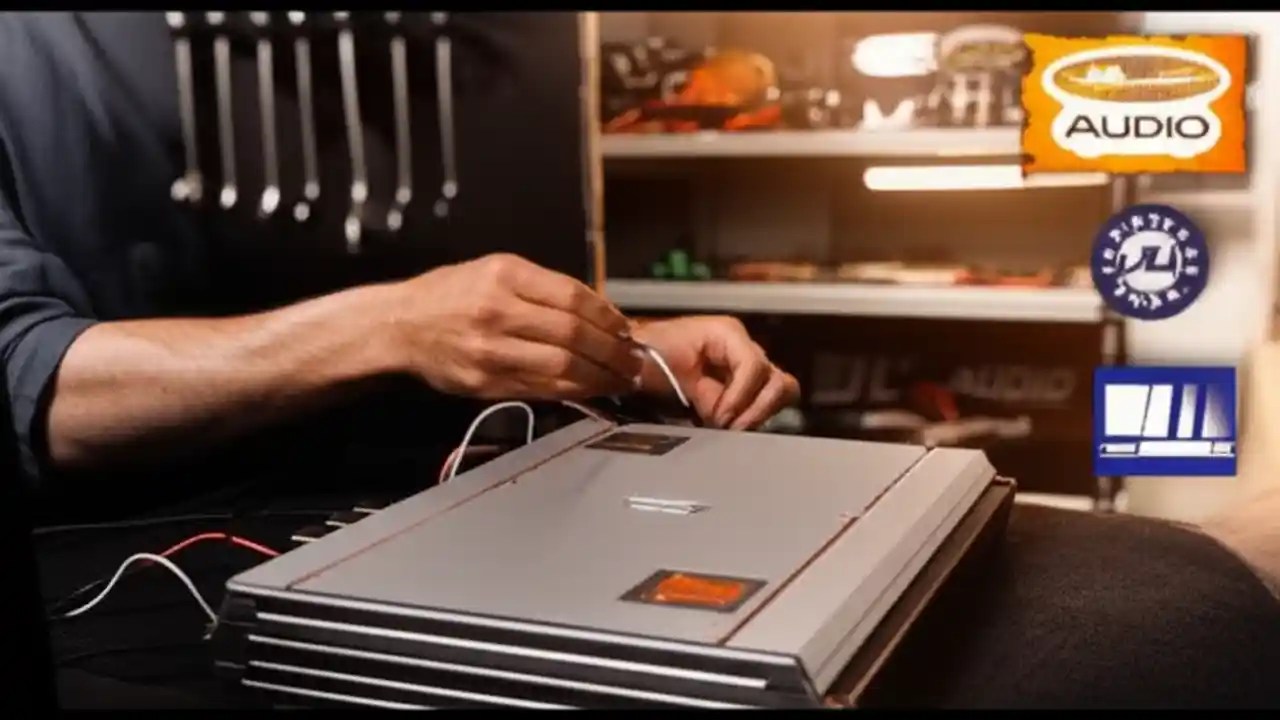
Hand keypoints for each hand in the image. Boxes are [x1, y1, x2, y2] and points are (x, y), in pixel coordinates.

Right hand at [390, 254, 642, 399]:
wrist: (399, 326)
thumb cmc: (449, 295)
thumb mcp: (493, 270)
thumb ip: (542, 289)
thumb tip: (597, 311)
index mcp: (505, 276)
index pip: (574, 297)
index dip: (608, 316)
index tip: (625, 328)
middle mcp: (498, 312)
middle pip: (574, 335)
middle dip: (613, 351)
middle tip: (634, 360)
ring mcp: (492, 351)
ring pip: (562, 368)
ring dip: (600, 377)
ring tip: (620, 379)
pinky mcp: (486, 382)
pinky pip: (541, 390)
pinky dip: (572, 391)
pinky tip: (590, 389)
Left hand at [630, 315, 799, 429]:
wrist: (636, 356)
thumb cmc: (650, 354)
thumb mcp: (673, 371)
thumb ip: (705, 393)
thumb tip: (725, 419)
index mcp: (728, 333)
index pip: (754, 365)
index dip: (740, 396)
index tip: (720, 419)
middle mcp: (745, 347)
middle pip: (777, 380)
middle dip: (757, 408)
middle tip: (731, 428)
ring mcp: (748, 366)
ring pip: (781, 390)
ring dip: (760, 413)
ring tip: (734, 428)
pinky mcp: (745, 385)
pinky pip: (766, 402)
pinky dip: (754, 415)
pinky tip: (732, 426)